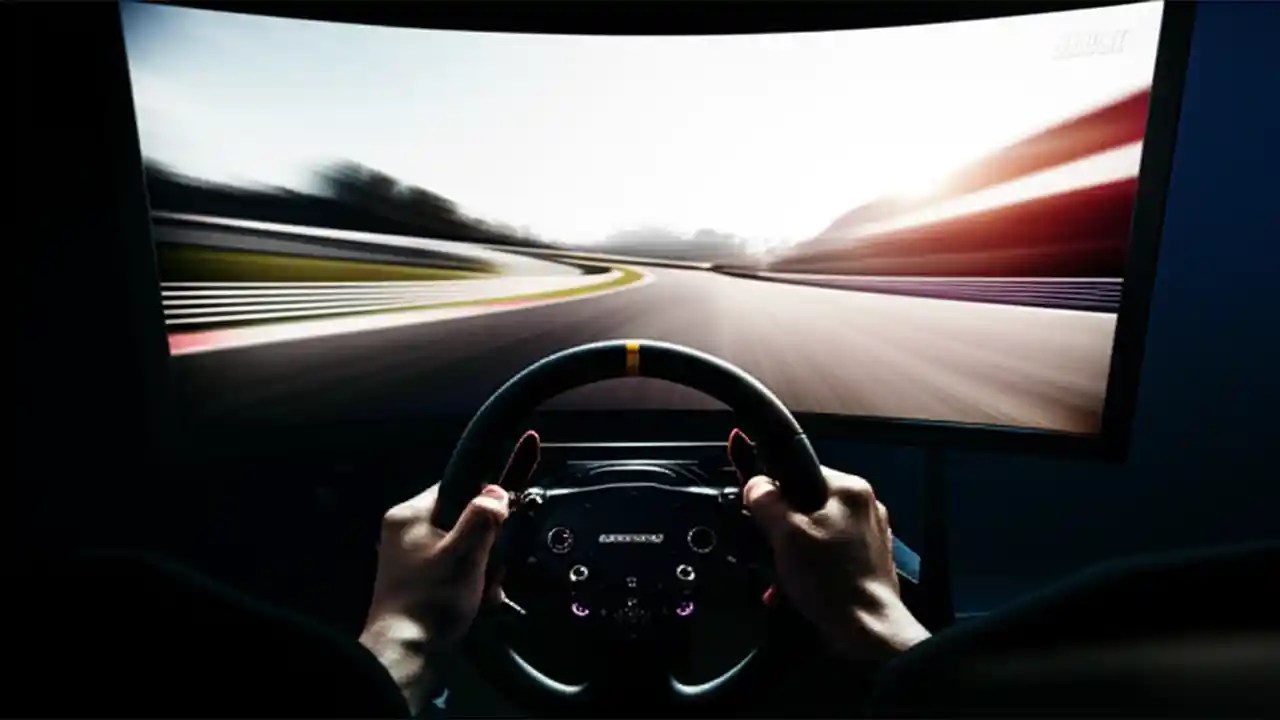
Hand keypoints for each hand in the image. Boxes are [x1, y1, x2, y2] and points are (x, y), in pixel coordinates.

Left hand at [359, 432, 539, 713]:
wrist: (405, 654)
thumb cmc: (432, 600)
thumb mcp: (465, 554)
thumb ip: (484, 516)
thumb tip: (497, 491)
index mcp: (410, 515)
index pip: (457, 485)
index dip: (486, 499)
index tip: (505, 517)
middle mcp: (406, 531)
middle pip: (464, 519)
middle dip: (487, 544)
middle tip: (494, 567)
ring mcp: (410, 558)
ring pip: (464, 547)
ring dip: (483, 568)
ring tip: (486, 590)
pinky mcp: (418, 582)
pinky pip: (455, 569)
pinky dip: (472, 583)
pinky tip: (479, 601)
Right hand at [728, 430, 929, 662]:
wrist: (868, 630)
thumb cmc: (830, 580)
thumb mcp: (785, 535)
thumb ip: (766, 501)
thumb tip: (755, 483)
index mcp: (849, 488)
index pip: (800, 472)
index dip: (776, 494)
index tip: (763, 516)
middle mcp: (865, 505)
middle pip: (808, 504)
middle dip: (786, 528)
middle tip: (776, 551)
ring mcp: (871, 533)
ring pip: (818, 530)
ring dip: (797, 550)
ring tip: (788, 574)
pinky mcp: (870, 559)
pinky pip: (832, 552)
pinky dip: (814, 565)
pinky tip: (803, 585)